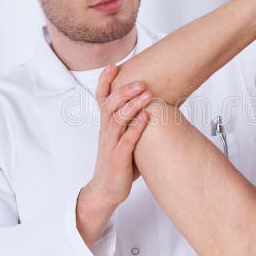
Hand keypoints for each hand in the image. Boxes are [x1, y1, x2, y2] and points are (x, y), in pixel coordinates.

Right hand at [83, 65, 150, 208]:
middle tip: (141, 81)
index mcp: (106, 126)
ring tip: (146, 93)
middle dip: (124, 90)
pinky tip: (147, 116)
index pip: (101, 99)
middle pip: (110, 105)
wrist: (106, 190)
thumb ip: (132, 124)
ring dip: (132, 105)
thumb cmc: (118, 163)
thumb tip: (154, 108)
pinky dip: (137, 127)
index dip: (104, 82)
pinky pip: (127, 140)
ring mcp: (111, 144)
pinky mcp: (118, 158)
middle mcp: (106, 132)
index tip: (113, 66)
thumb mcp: (123, 139)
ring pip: (118, 120)